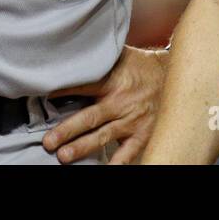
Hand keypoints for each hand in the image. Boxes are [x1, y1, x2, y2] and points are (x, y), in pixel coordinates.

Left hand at [41, 45, 167, 164]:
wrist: (174, 75)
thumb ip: (99, 58)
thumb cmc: (141, 66)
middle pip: (89, 118)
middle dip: (67, 130)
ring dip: (82, 147)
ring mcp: (132, 121)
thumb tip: (73, 50)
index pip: (83, 87)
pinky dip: (115, 163)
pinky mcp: (142, 134)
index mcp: (112, 81)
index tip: (44, 98)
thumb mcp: (120, 55)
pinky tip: (103, 169)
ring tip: (64, 156)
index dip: (63, 92)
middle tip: (48, 141)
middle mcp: (120, 102)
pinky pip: (127, 153)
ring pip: (103, 136)